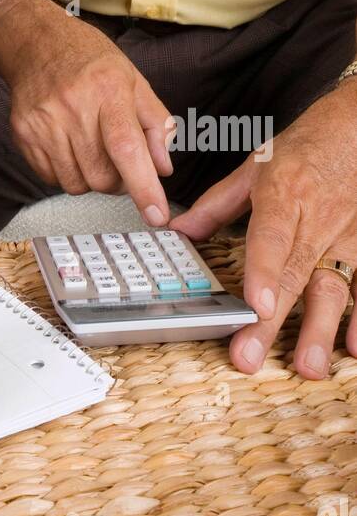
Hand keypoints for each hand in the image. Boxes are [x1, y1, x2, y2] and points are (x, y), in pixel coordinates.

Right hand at [0, 0, 173, 224]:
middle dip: (119, 181)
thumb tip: (163, 169)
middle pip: (103, 176)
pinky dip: (66, 172)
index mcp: (109, 90)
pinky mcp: (23, 134)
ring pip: (77, 184)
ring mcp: (44, 123)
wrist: (35, 42)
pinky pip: (52, 178)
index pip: (127, 148)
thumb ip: (156, 124)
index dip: (144, 187)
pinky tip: (69, 145)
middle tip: (120, 160)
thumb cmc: (90, 60)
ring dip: (91, 178)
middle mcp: (74, 107)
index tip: (157, 217)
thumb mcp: (134, 80)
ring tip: (91, 148)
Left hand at [169, 86, 356, 377]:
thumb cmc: (305, 148)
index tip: (255, 305)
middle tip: (250, 357)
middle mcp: (317, 220)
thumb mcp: (256, 166)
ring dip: (320, 329)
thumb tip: (177, 232)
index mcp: (285, 195)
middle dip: (272, 321)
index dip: (263, 272)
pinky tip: (354, 348)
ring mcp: (347, 237)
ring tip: (306, 367)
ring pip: (334, 287)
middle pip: (294, 275)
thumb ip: (216, 205)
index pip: (271, 236)